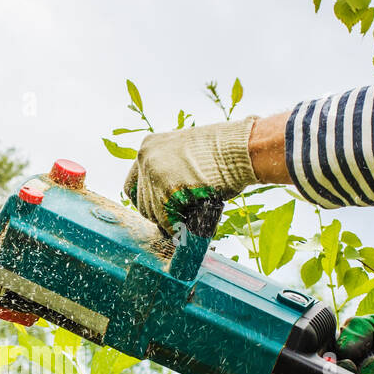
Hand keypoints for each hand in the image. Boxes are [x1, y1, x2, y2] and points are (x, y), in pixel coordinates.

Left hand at [123, 116, 258, 232]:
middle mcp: (145, 157)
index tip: (157, 210)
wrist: (240, 149)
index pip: (134, 183)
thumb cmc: (223, 153)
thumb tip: (165, 198)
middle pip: (141, 200)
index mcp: (149, 146)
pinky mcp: (164, 189)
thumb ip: (171, 171)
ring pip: (152, 212)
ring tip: (186, 221)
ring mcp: (153, 173)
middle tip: (176, 220)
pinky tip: (186, 227)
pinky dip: (174, 227)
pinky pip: (164, 219)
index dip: (146, 200)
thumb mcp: (187, 155)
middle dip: (158, 213)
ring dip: (168, 221)